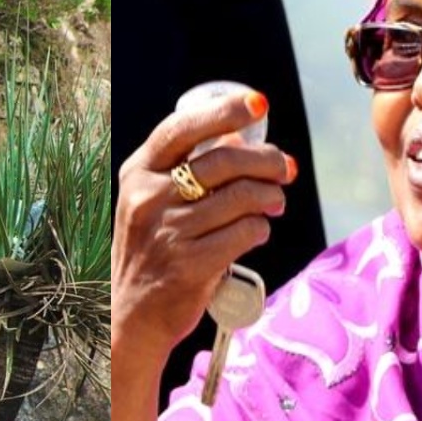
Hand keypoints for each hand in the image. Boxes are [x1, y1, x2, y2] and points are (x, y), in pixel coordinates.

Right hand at [112, 90, 295, 365]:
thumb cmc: (153, 250)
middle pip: (223, 161)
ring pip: (242, 198)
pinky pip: (245, 233)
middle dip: (266, 160)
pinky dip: (260, 229)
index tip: (258, 104)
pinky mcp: (190, 265)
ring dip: (270, 197)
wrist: (136, 316)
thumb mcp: (152, 203)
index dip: (223, 111)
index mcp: (137, 174)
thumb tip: (239, 135)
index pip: (181, 129)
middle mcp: (148, 199)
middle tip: (285, 168)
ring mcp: (168, 233)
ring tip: (274, 203)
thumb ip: (185, 170)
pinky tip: (257, 231)